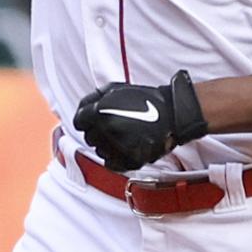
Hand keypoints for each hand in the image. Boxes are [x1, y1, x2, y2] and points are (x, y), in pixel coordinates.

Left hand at [73, 72, 209, 173]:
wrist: (172, 114)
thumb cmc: (145, 99)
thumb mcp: (115, 88)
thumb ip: (92, 97)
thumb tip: (81, 109)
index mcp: (100, 113)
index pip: (79, 122)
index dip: (86, 119)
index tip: (94, 119)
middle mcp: (106, 131)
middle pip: (89, 137)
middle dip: (97, 131)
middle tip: (114, 124)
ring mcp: (117, 147)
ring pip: (99, 151)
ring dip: (106, 144)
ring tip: (122, 134)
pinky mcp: (129, 160)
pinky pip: (111, 163)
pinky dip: (115, 157)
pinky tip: (124, 146)